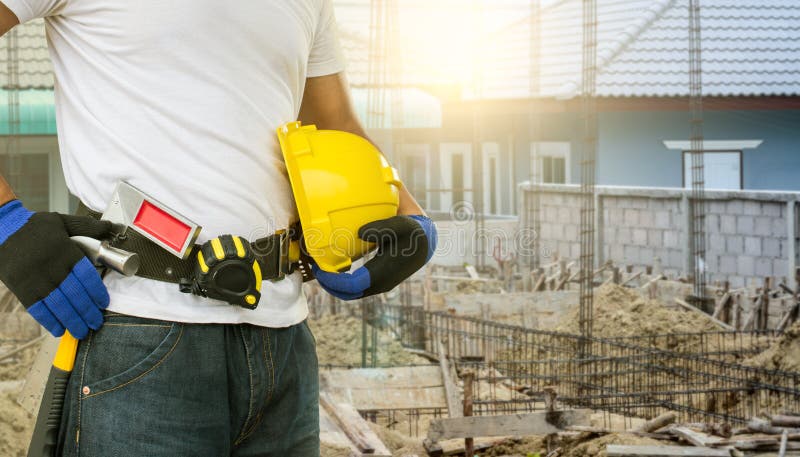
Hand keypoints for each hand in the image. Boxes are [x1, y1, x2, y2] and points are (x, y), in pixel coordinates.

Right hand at [0, 200, 112, 337]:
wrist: (1, 229)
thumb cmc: (34, 227)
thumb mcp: (62, 221)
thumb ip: (87, 227)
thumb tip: (112, 226)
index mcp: (65, 250)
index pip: (86, 276)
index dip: (96, 292)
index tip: (103, 303)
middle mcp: (52, 267)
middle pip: (75, 294)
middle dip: (87, 311)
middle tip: (96, 323)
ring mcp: (35, 279)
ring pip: (58, 305)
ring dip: (71, 320)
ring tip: (81, 331)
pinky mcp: (21, 288)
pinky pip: (37, 308)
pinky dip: (49, 321)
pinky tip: (58, 329)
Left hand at [312, 215, 436, 299]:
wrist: (425, 242)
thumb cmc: (412, 232)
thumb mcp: (400, 224)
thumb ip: (382, 227)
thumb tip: (361, 232)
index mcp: (383, 273)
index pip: (352, 285)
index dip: (333, 280)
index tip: (319, 269)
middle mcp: (381, 284)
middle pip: (348, 293)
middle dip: (329, 284)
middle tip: (315, 268)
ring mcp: (380, 285)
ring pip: (351, 292)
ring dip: (335, 284)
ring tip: (322, 268)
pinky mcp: (379, 282)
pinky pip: (356, 287)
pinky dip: (343, 282)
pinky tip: (335, 268)